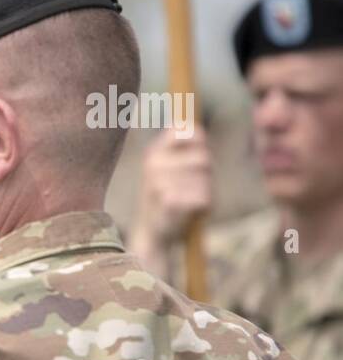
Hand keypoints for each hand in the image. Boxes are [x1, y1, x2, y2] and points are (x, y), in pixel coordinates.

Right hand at [131, 122, 211, 254]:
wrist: (152, 232)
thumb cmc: (168, 196)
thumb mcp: (168, 168)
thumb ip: (182, 148)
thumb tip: (195, 127)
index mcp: (153, 151)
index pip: (187, 131)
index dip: (200, 141)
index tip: (197, 155)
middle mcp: (154, 163)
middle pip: (204, 158)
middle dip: (207, 173)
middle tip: (192, 186)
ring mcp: (159, 182)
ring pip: (205, 179)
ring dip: (204, 191)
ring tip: (189, 199)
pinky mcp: (170, 201)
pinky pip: (204, 197)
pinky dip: (203, 206)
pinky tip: (189, 211)